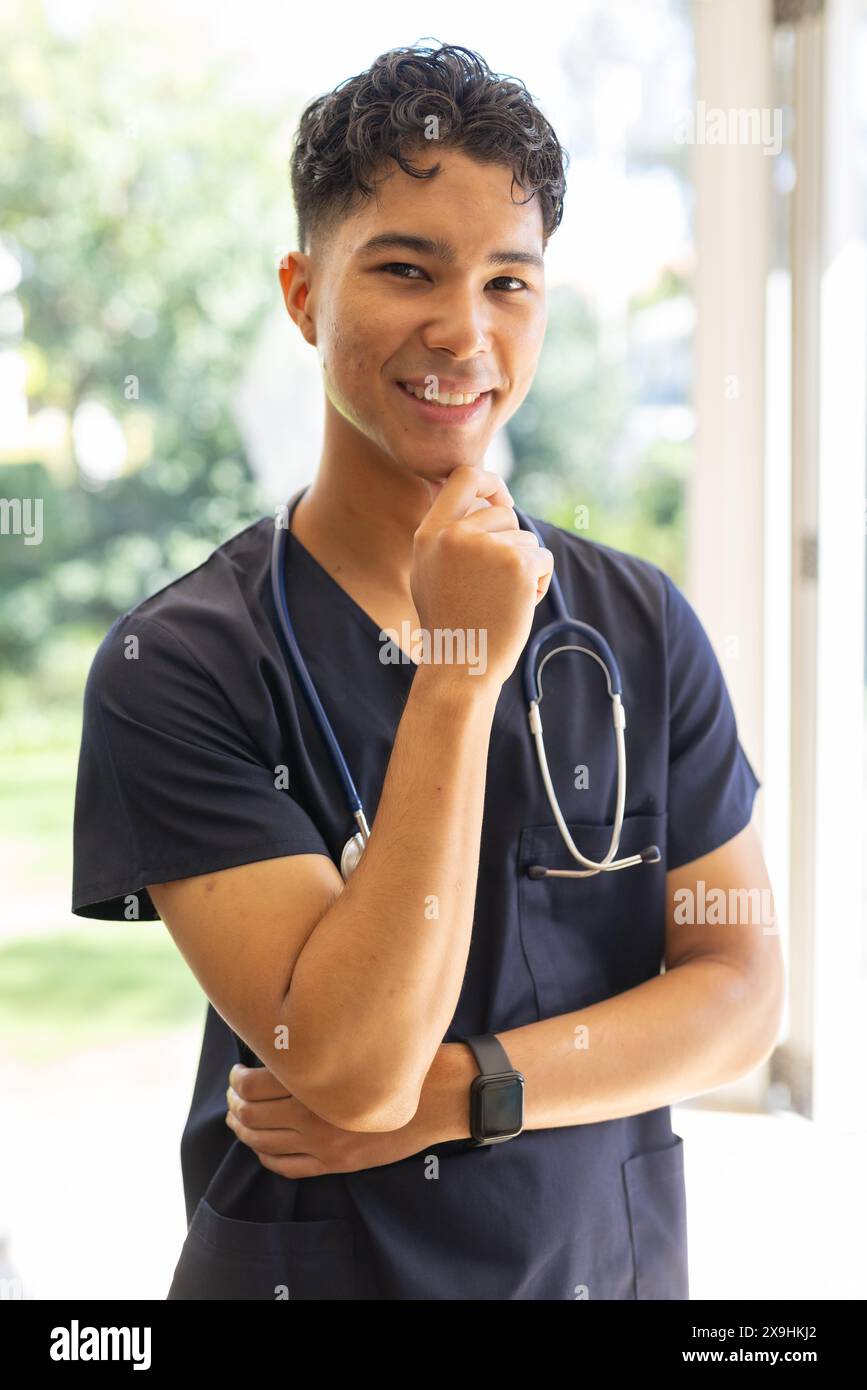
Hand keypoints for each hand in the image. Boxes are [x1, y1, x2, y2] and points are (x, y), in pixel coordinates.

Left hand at [224, 1063, 432, 1177]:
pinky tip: (262, 1146)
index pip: (254, 1085)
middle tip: (232, 1093)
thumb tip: (280, 1046)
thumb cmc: (398, 1060)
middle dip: (234, 1103)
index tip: (237, 1072)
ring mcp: (324, 1145)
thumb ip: (317, 1050)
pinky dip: (266, 1156)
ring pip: (263, 1143)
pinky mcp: (336, 1164)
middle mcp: (314, 1116)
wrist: (439, 1095)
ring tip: (238, 1117)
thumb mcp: (354, 1045)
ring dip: (243, 1129)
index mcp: (316, 1081)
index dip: (237, 1080)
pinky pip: (287, 1168)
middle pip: (252, 1115)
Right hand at [411, 464, 553, 690]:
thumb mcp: (431, 571)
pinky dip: (539, 583)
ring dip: (524, 568)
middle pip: (504, 512)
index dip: (490, 482)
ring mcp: (487, 547)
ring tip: (500, 600)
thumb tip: (484, 496)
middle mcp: (456, 535)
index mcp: (430, 533)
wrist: (460, 666)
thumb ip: (450, 535)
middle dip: (511, 542)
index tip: (503, 498)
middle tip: (496, 583)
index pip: (465, 477)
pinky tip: (517, 606)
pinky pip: (543, 558)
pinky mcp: (517, 563)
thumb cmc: (451, 624)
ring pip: (526, 539)